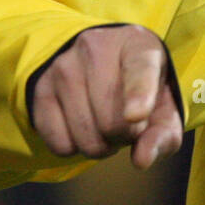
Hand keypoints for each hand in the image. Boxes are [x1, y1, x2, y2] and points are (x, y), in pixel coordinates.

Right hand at [30, 24, 183, 169]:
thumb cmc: (142, 89)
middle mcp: (97, 48)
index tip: (136, 116)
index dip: (139, 96)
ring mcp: (63, 66)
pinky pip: (59, 144)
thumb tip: (142, 160)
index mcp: (138, 45)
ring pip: (85, 137)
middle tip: (127, 124)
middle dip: (124, 137)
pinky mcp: (40, 89)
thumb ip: (163, 133)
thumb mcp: (164, 106)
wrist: (101, 62)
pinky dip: (74, 148)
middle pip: (111, 121)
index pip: (140, 71)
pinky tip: (83, 126)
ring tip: (106, 123)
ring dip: (101, 146)